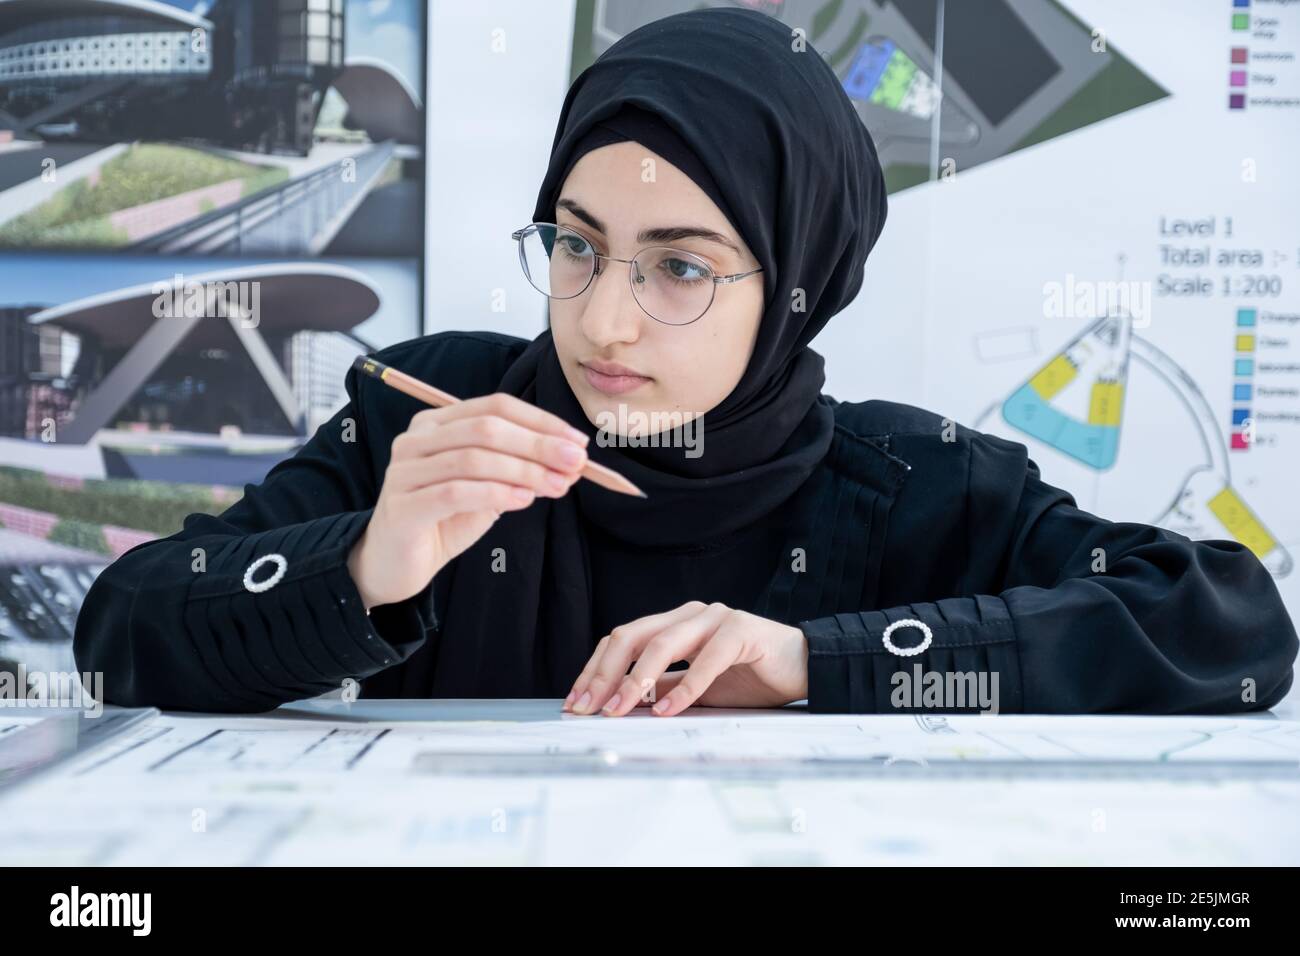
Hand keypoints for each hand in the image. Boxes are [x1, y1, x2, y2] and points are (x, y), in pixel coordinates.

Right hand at [347, 392, 588, 608]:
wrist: (396, 563)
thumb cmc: (445, 519)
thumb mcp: (488, 488)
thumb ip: (519, 470)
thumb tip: (569, 461)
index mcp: (438, 423)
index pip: (496, 406)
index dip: (541, 422)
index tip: (578, 443)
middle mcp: (417, 438)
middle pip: (486, 428)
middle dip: (537, 444)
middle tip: (575, 463)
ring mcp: (404, 470)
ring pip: (472, 458)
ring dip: (523, 471)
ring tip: (555, 486)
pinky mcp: (402, 505)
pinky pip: (455, 492)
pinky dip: (496, 493)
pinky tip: (523, 500)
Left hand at [562, 601, 808, 716]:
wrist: (803, 668)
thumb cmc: (750, 676)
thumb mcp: (696, 688)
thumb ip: (662, 689)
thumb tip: (617, 706)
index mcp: (674, 622)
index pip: (622, 640)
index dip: (594, 669)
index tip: (576, 703)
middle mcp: (690, 614)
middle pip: (632, 635)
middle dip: (604, 673)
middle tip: (587, 707)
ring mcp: (716, 618)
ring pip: (663, 642)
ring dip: (636, 679)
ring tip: (618, 709)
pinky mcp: (742, 631)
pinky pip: (707, 660)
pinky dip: (685, 688)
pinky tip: (666, 710)